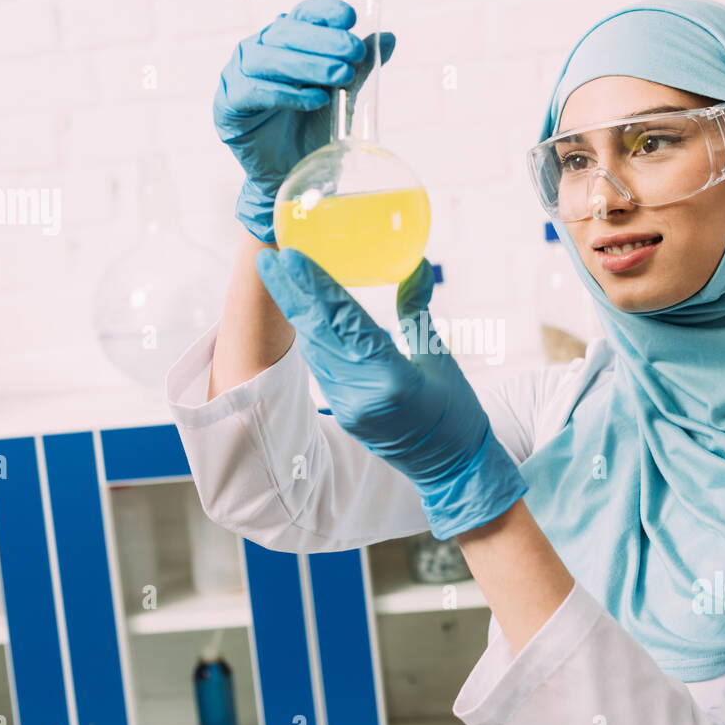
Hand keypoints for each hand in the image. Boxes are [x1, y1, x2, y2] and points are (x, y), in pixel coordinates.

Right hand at [214, 0, 395, 243]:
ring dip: (308, 65)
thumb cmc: (313, 130)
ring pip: (269, 58)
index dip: (323, 13)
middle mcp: (258, 51)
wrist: (292, 172)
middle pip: (285, 33)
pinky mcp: (229, 105)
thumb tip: (389, 39)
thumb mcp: (342, 96)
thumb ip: (359, 68)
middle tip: (353, 53)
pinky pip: (255, 92)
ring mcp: (239, 75)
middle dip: (322, 41)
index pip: (301, 16)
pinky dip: (286, 94)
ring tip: (341, 77)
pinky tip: (315, 100)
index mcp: (284, 41)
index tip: (349, 18)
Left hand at [255, 250, 527, 539]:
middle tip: (268, 258)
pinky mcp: (345, 414)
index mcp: (394, 379)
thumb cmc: (456, 411)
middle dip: (291, 294)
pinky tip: (300, 312)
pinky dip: (312, 336)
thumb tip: (414, 265)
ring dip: (296, 313)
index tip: (291, 256)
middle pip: (320, 334)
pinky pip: (323, 367)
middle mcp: (364, 394)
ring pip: (316, 350)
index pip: (347, 322)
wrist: (453, 468)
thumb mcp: (439, 357)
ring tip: (278, 277)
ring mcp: (350, 407)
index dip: (317, 287)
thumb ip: (417, 311)